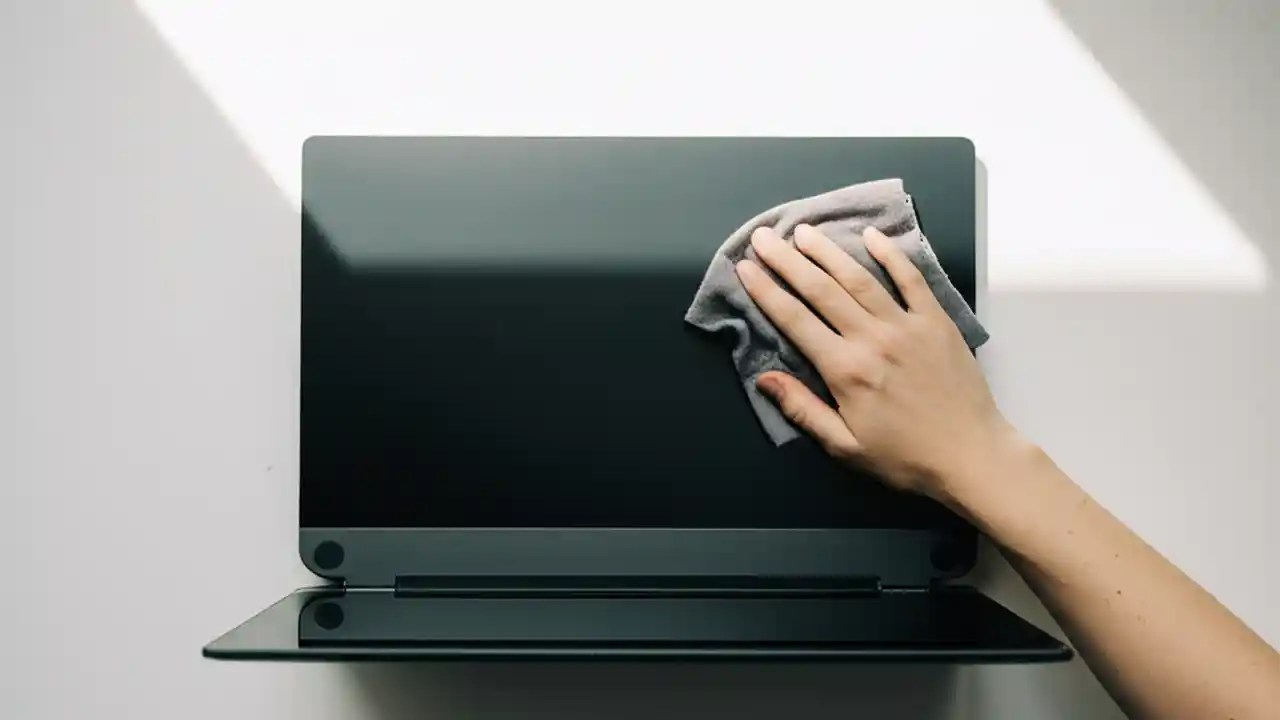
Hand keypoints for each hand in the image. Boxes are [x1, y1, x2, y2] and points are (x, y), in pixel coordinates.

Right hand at [736, 224, 1019, 503]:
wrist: (971, 455)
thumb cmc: (905, 457)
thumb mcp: (845, 446)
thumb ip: (803, 409)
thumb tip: (764, 379)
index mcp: (845, 370)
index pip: (794, 320)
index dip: (766, 291)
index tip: (745, 267)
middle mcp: (871, 338)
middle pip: (821, 290)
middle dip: (787, 260)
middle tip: (763, 237)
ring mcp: (906, 325)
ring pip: (859, 278)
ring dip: (828, 251)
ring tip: (804, 231)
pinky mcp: (936, 321)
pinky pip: (911, 279)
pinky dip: (890, 254)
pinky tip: (871, 235)